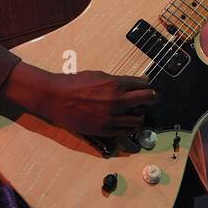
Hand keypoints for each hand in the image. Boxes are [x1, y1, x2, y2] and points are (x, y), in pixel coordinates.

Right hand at [2, 61, 155, 137]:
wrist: (56, 98)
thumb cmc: (75, 83)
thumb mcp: (98, 75)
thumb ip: (117, 80)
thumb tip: (132, 82)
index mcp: (116, 84)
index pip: (143, 85)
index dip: (147, 86)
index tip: (147, 88)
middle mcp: (117, 101)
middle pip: (146, 100)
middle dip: (151, 98)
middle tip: (151, 98)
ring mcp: (112, 118)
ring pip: (138, 119)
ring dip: (140, 115)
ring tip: (136, 113)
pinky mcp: (104, 130)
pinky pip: (125, 131)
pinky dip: (128, 127)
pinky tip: (126, 123)